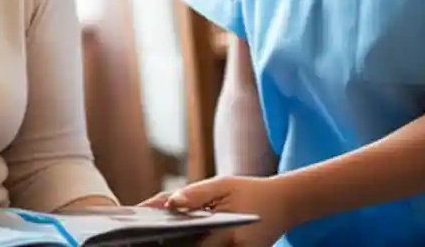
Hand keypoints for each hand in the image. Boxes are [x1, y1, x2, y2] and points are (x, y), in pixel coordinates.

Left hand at [140, 176, 292, 246]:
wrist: (284, 204)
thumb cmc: (251, 191)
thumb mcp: (223, 185)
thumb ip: (195, 194)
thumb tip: (169, 203)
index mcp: (227, 234)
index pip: (187, 244)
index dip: (163, 239)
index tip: (140, 234)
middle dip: (167, 243)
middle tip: (140, 239)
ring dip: (177, 244)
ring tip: (151, 236)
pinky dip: (191, 243)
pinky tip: (171, 236)